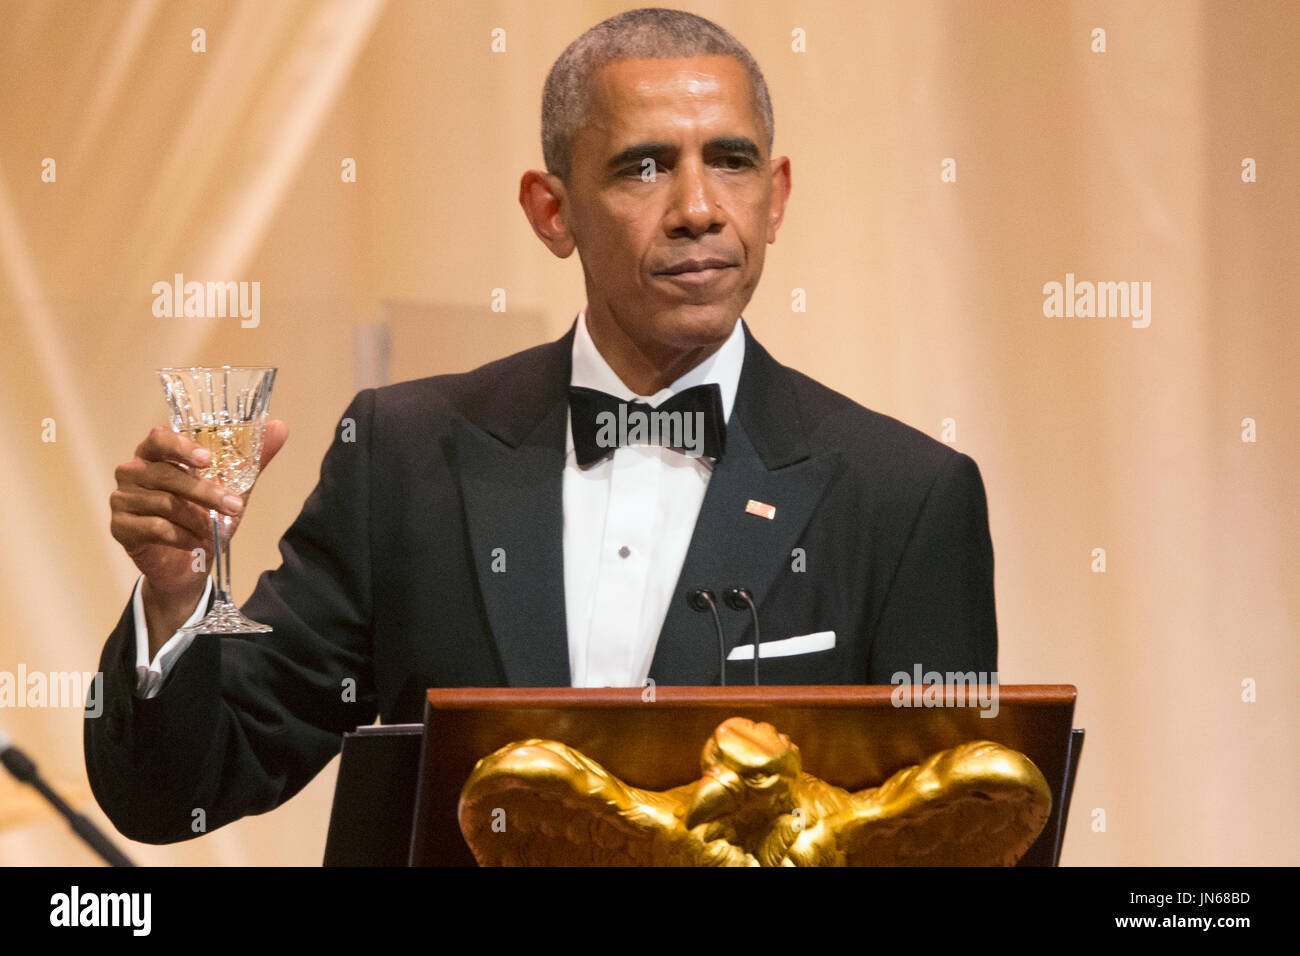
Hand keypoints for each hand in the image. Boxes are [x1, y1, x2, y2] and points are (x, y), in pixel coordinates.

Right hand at [110, 421, 287, 635]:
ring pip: (164, 503)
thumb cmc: (205, 518)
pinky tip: (196, 543)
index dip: (181, 446)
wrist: (190, 565)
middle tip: (234, 507)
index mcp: (156, 454)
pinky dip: (181, 536)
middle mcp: (133, 471)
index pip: (158, 438)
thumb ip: (253, 458)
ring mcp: (122, 499)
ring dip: (197, 519)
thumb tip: (280, 427)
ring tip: (215, 530)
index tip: (207, 460)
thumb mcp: (234, 487)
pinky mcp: (120, 527)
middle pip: (166, 474)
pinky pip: (153, 527)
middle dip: (205, 492)